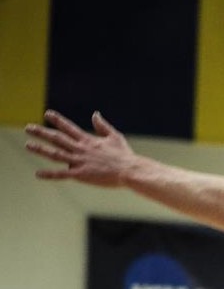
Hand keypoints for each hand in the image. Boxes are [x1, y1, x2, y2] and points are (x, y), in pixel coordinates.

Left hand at [24, 110, 139, 186]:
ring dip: (41, 149)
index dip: (58, 120)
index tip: (47, 114)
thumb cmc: (125, 155)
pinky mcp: (81, 175)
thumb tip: (95, 114)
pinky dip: (49, 174)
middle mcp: (81, 149)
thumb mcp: (115, 137)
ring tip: (28, 145)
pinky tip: (38, 174)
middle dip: (42, 132)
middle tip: (28, 128)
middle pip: (57, 139)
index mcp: (89, 140)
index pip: (69, 128)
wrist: (130, 171)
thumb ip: (103, 126)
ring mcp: (80, 162)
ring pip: (55, 154)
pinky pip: (62, 174)